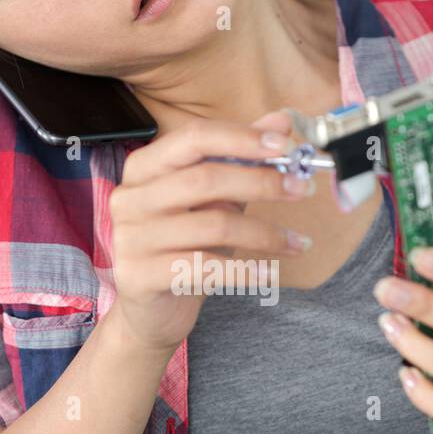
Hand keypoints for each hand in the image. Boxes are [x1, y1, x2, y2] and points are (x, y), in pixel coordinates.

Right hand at [109, 108, 312, 353]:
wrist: (152, 312)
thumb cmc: (185, 246)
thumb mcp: (214, 199)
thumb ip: (241, 158)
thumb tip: (281, 121)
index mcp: (144, 168)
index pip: (194, 138)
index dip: (242, 138)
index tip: (287, 147)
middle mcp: (130, 198)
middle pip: (205, 179)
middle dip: (262, 182)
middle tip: (303, 189)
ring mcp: (131, 238)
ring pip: (213, 225)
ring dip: (265, 233)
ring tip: (297, 242)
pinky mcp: (140, 276)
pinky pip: (206, 268)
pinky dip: (247, 271)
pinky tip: (272, 274)